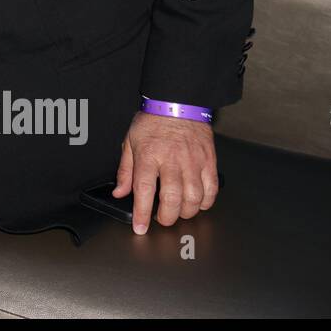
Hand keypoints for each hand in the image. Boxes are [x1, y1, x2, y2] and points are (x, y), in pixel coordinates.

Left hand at [113, 112, 218, 234]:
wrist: (178, 103)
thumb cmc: (153, 122)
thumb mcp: (130, 142)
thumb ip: (125, 170)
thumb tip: (120, 192)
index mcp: (149, 155)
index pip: (144, 190)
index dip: (142, 213)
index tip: (141, 227)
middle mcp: (172, 160)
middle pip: (172, 199)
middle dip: (166, 218)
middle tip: (161, 219)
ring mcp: (193, 162)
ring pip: (194, 198)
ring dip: (185, 212)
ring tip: (177, 211)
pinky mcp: (209, 162)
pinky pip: (211, 190)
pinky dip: (205, 202)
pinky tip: (196, 203)